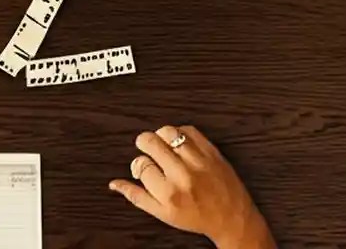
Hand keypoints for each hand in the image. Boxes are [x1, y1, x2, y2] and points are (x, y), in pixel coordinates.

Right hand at [109, 125, 273, 248]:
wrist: (230, 216)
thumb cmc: (197, 216)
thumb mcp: (163, 214)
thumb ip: (137, 196)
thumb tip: (115, 184)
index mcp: (168, 193)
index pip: (141, 165)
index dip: (138, 164)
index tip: (142, 168)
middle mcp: (182, 175)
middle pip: (151, 142)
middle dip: (144, 142)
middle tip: (146, 147)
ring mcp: (198, 160)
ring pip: (168, 132)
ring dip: (160, 135)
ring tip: (162, 144)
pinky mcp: (211, 151)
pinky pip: (189, 130)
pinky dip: (180, 132)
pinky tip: (178, 142)